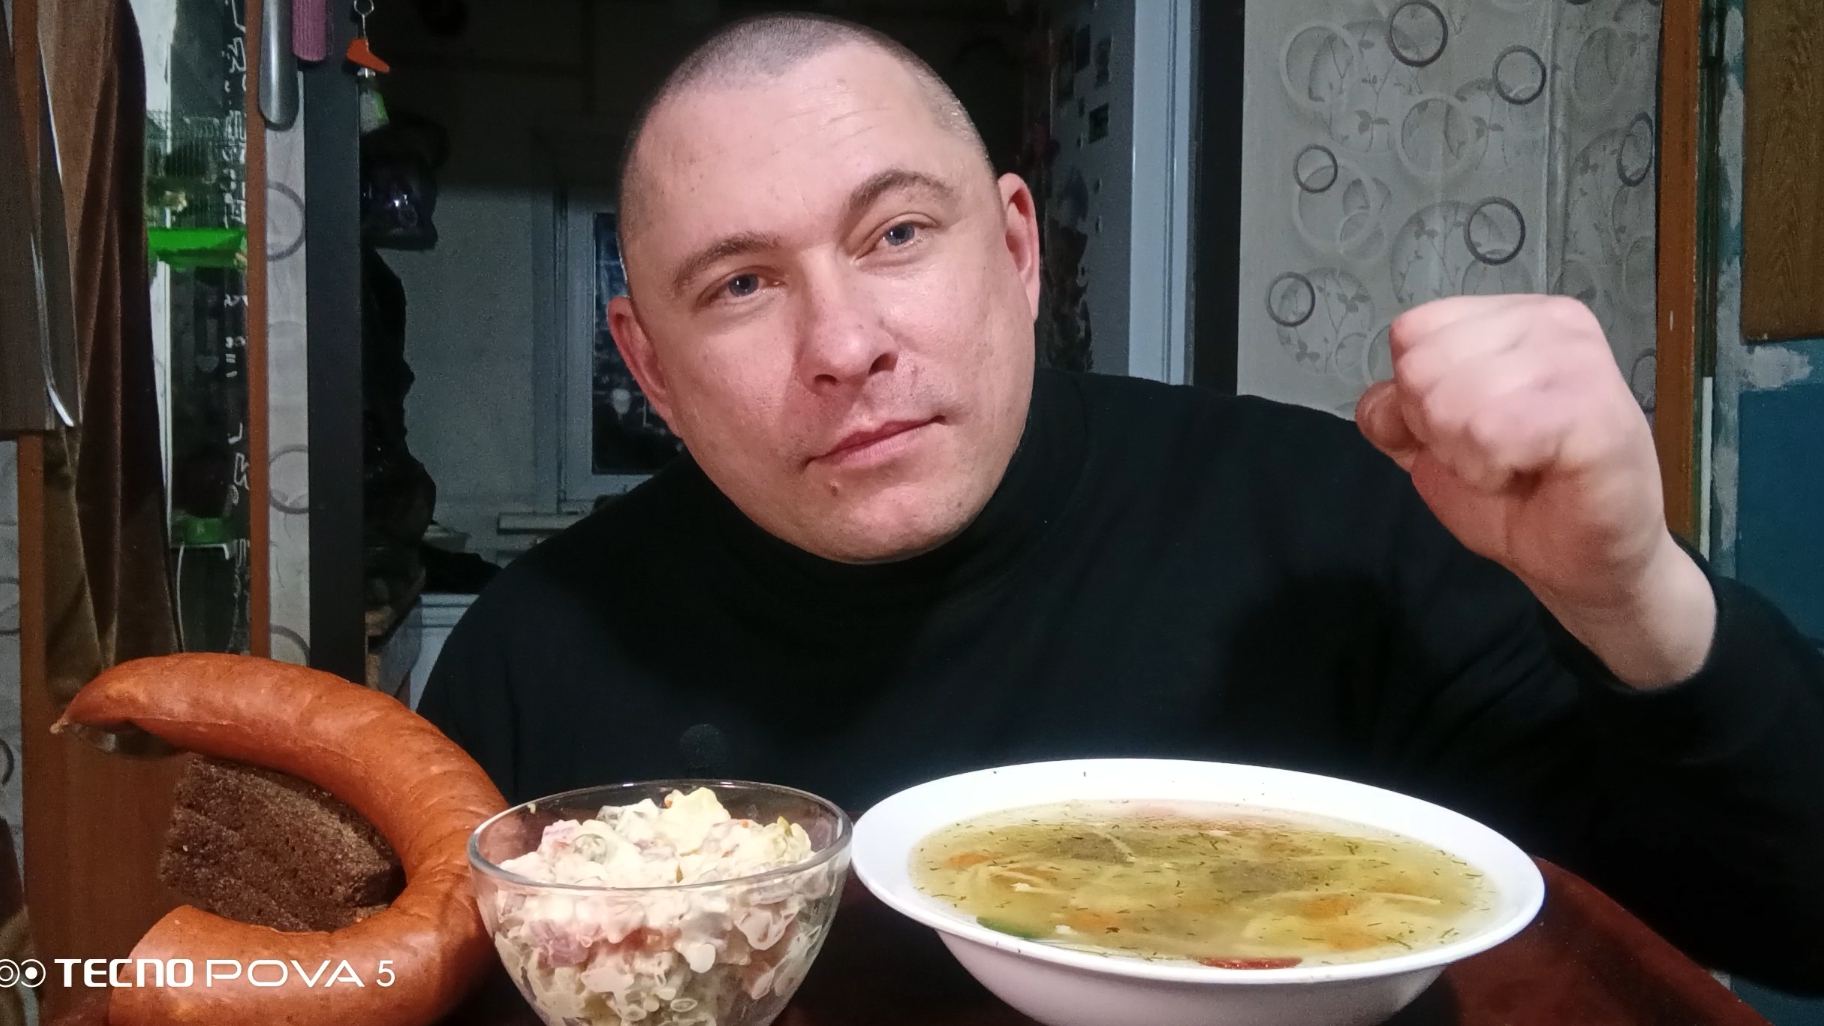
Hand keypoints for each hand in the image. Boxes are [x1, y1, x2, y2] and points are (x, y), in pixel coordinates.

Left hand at [1355, 295, 1714, 688]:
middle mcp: (1550, 321)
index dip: (1416, 399)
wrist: (1586, 562)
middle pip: (1420, 367)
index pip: (1410, 332)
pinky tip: (1531, 474)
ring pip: (1450, 402)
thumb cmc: (1518, 496)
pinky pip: (1492, 432)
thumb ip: (1395, 412)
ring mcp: (1578, 358)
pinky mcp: (1596, 408)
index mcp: (1512, 316)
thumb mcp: (1432, 444)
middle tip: (1497, 454)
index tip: (1471, 431)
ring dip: (1469, 456)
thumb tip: (1379, 403)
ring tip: (1516, 465)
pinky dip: (1492, 470)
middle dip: (1439, 431)